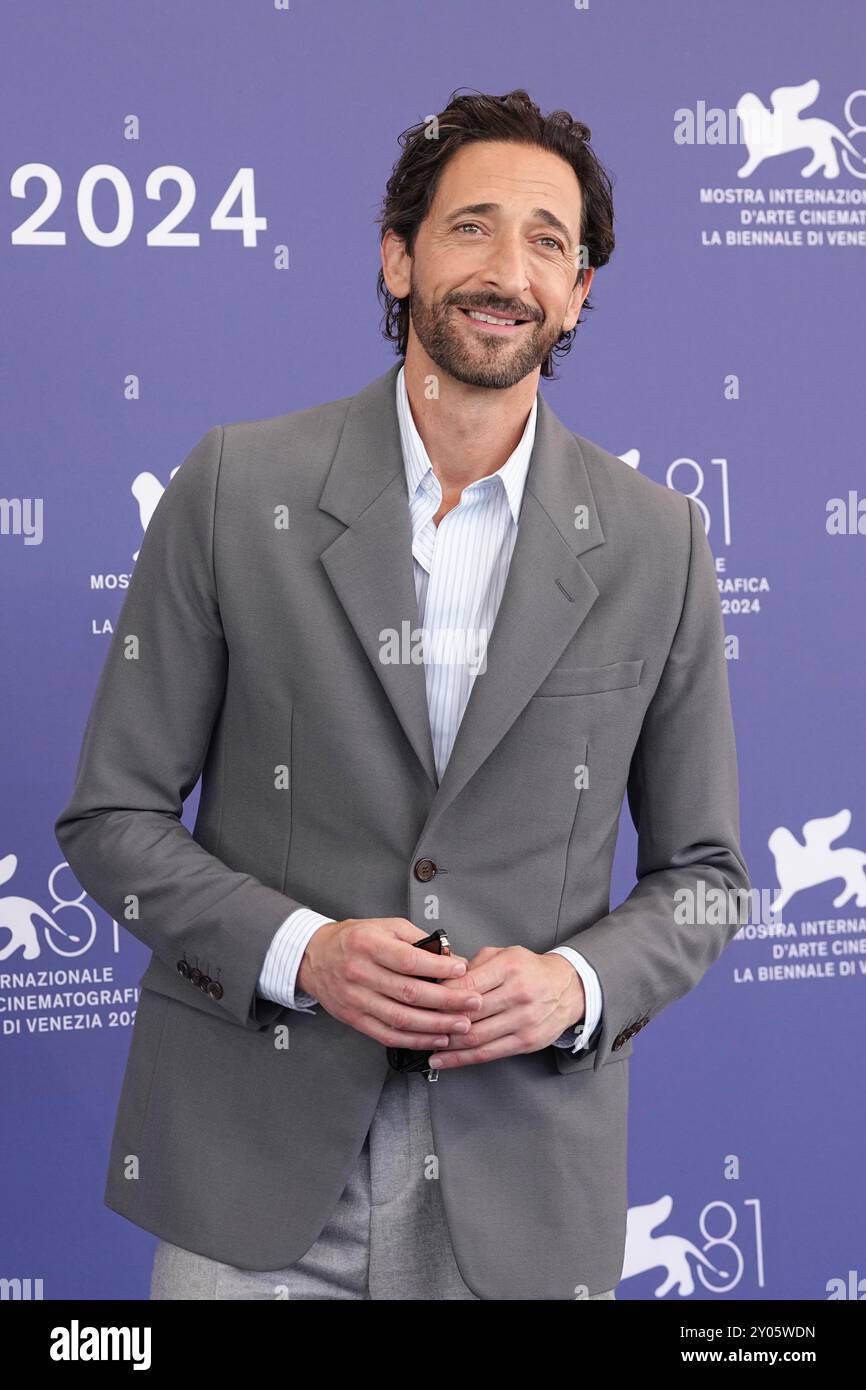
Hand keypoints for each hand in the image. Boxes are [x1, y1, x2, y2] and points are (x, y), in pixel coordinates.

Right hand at [298, 918, 482, 1049]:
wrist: (314, 957)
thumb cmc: (354, 939)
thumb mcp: (385, 926)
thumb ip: (417, 939)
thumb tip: (450, 956)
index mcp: (367, 945)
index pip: (408, 960)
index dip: (438, 967)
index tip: (462, 969)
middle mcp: (359, 973)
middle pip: (409, 993)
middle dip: (447, 1000)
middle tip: (473, 1003)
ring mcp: (356, 999)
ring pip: (401, 1018)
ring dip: (436, 1025)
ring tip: (461, 1024)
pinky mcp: (355, 1019)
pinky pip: (388, 1035)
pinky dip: (415, 1040)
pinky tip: (436, 1038)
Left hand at [426, 946, 584, 1069]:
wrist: (568, 988)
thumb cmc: (530, 970)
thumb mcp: (503, 954)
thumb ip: (474, 965)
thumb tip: (442, 978)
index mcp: (509, 968)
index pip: (466, 983)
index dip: (440, 994)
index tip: (422, 999)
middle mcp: (518, 994)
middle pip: (468, 1013)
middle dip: (438, 1020)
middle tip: (416, 1024)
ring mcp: (523, 1021)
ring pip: (475, 1037)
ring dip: (446, 1044)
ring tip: (423, 1044)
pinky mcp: (526, 1042)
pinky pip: (487, 1054)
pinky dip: (461, 1059)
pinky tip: (443, 1060)